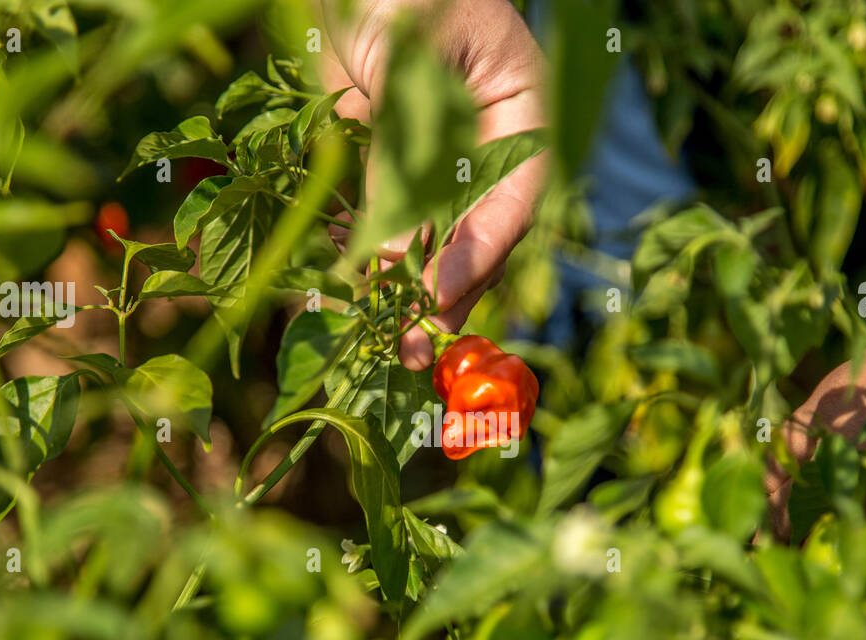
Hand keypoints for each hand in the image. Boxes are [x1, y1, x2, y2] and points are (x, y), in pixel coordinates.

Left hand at [318, 0, 546, 369]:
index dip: (478, 254)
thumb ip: (406, 156)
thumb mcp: (408, 63)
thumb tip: (390, 256)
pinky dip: (363, 258)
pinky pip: (380, 223)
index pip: (513, 202)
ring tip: (381, 339)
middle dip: (441, 296)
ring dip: (403, 293)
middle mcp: (483, 152)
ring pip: (428, 243)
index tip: (438, 295)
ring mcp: (434, 162)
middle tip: (412, 349)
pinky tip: (344, 289)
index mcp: (520, 117)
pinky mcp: (385, 164)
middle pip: (474, 240)